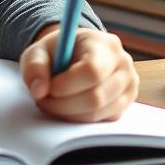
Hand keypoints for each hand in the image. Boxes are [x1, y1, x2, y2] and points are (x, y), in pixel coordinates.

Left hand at [19, 27, 137, 122]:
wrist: (76, 54)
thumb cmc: (59, 51)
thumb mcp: (40, 50)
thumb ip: (35, 66)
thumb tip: (39, 90)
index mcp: (105, 44)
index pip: (92, 70)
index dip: (67, 85)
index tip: (47, 88)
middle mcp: (123, 65)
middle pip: (96, 96)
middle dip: (63, 104)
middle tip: (43, 100)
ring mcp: (128, 87)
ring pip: (97, 112)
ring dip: (68, 113)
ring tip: (50, 102)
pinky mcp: (124, 105)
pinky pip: (100, 120)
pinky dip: (78, 118)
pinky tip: (66, 106)